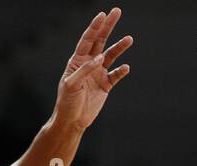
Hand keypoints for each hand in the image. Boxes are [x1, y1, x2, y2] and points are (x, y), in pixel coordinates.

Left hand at [55, 8, 131, 131]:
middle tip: (117, 11)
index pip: (87, 40)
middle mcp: (89, 64)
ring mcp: (98, 74)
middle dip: (108, 26)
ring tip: (129, 39)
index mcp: (77, 62)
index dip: (94, 27)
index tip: (102, 15)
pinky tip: (125, 68)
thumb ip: (85, 70)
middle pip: (101, 41)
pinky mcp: (106, 86)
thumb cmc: (67, 103)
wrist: (72, 122)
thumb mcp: (71, 85)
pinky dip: (121, 71)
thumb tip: (100, 57)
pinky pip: (116, 75)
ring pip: (111, 56)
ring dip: (120, 47)